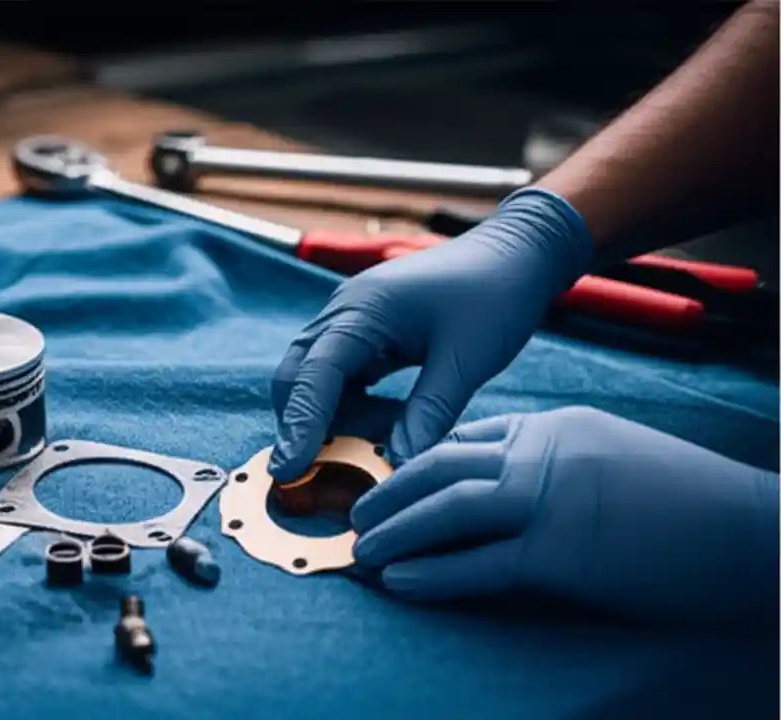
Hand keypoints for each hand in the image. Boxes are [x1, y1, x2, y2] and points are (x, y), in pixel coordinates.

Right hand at [268, 188, 592, 479]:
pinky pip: (343, 377)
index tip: (288, 468)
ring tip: (390, 434)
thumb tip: (397, 466)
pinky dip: (357, 406)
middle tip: (324, 469)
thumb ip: (428, 414)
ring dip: (340, 417)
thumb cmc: (496, 294)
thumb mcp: (466, 360)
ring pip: (318, 381)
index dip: (299, 424)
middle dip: (306, 424)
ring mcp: (352, 320)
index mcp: (362, 311)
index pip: (314, 373)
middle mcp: (344, 312)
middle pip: (298, 377)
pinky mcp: (367, 331)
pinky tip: (390, 421)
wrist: (519, 251)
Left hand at [351, 406, 779, 626]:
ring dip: (396, 530)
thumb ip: (557, 464)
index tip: (389, 484)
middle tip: (358, 516)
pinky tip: (399, 581)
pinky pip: (479, 563)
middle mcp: (546, 453)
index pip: (468, 437)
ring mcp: (553, 499)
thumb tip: (507, 492)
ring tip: (362, 550)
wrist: (755, 531)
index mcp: (557, 427)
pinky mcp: (564, 552)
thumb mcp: (614, 459)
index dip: (419, 463)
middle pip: (443, 465)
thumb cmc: (690, 504)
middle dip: (391, 492)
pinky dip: (432, 573)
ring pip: (449, 507)